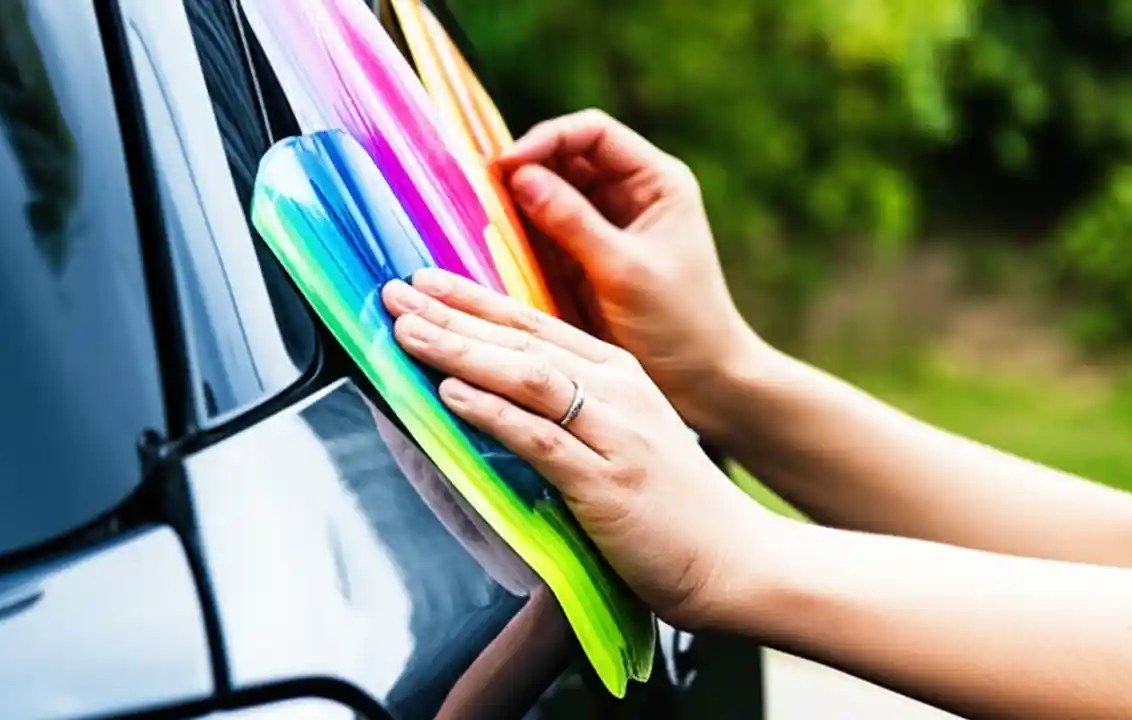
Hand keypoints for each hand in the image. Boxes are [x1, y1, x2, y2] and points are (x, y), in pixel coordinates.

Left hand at [382, 270, 778, 627]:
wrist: (737, 558)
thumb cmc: (676, 505)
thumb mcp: (627, 436)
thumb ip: (574, 411)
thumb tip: (502, 395)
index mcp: (619, 375)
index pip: (535, 325)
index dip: (476, 300)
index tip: (424, 282)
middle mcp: (618, 392)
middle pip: (523, 341)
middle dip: (453, 315)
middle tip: (394, 295)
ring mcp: (616, 434)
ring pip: (527, 377)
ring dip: (463, 351)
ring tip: (409, 332)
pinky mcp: (609, 483)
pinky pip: (542, 439)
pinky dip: (494, 413)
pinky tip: (452, 395)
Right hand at [499, 109, 772, 438]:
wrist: (703, 382)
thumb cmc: (679, 322)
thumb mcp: (624, 269)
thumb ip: (572, 221)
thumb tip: (519, 176)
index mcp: (656, 182)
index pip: (594, 133)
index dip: (548, 139)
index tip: (507, 165)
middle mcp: (631, 195)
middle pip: (567, 159)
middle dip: (527, 170)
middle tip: (484, 192)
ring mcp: (607, 228)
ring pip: (552, 196)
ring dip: (520, 204)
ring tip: (483, 217)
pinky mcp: (587, 261)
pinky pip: (547, 235)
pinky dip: (523, 237)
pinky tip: (498, 245)